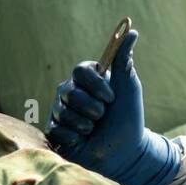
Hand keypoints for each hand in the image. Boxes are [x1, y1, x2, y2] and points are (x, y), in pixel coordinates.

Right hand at [46, 30, 180, 184]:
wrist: (124, 153)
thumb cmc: (128, 119)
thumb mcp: (129, 89)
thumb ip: (125, 60)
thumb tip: (131, 30)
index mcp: (88, 79)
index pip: (80, 70)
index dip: (95, 85)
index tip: (111, 97)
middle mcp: (70, 92)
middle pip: (70, 92)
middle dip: (92, 108)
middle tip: (103, 116)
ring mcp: (60, 111)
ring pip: (63, 112)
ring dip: (85, 125)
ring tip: (94, 129)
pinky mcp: (54, 130)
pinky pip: (57, 129)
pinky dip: (75, 137)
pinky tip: (83, 140)